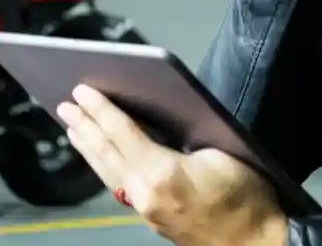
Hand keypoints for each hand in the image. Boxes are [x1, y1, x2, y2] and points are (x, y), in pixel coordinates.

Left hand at [57, 84, 288, 245]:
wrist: (257, 244)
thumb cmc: (247, 194)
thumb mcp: (218, 153)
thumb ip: (181, 138)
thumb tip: (156, 122)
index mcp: (161, 172)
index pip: (122, 132)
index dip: (101, 109)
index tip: (82, 90)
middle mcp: (144, 192)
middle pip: (107, 153)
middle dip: (84, 126)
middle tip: (64, 104)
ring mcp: (144, 210)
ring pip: (108, 173)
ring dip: (88, 148)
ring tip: (71, 127)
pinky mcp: (151, 220)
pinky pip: (119, 186)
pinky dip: (104, 166)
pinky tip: (99, 158)